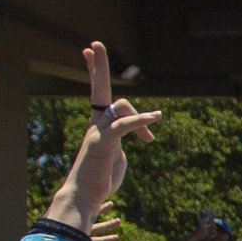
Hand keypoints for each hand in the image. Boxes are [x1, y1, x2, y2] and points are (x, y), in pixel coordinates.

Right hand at [49, 42, 161, 225]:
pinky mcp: (104, 142)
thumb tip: (141, 128)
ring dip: (142, 119)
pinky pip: (124, 125)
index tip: (89, 50)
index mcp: (100, 123)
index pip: (98, 92)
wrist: (86, 196)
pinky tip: (155, 118)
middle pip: (99, 88)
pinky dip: (141, 120)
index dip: (96, 71)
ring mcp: (99, 131)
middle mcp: (97, 122)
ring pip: (122, 106)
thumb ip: (125, 136)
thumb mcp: (117, 152)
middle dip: (98, 66)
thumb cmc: (101, 176)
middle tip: (95, 44)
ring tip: (149, 138)